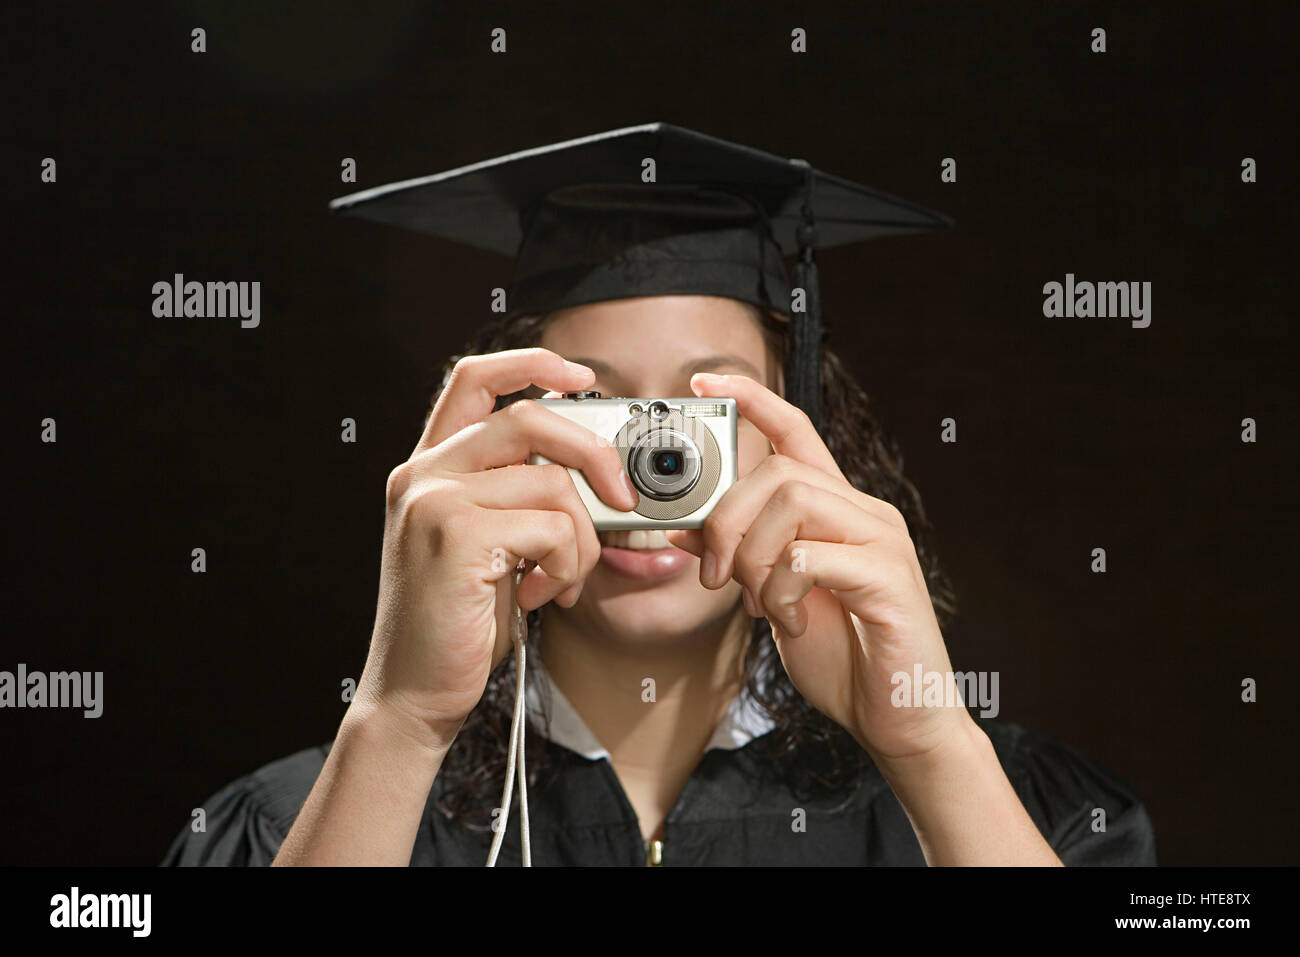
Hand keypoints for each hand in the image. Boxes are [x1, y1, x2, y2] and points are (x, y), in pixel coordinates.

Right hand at [355, 348, 638, 745]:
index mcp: (429, 468)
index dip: (532, 363)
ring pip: (553, 482)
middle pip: (530, 417)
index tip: (582, 376)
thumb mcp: (491, 545)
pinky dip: (567, 566)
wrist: (413, 694)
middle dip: (594, 453)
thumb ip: (520, 498)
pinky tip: (541, 596)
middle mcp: (423, 474)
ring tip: (561, 580)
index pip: (475, 378)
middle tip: (622, 499)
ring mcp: (434, 502)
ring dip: (582, 540)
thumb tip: (602, 474)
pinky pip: (552, 527)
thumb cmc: (460, 623)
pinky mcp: (456, 537)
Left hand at [666, 373, 974, 764]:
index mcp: (837, 511)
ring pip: (793, 501)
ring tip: (762, 603)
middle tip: (715, 573)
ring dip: (755, 555)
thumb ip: (740, 559)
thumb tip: (686, 529)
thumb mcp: (774, 601)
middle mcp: (865, 513)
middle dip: (728, 518)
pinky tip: (788, 620)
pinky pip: (810, 555)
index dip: (751, 400)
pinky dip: (782, 588)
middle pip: (778, 471)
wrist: (898, 718)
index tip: (704, 382)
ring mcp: (882, 541)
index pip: (796, 431)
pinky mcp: (888, 577)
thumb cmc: (843, 656)